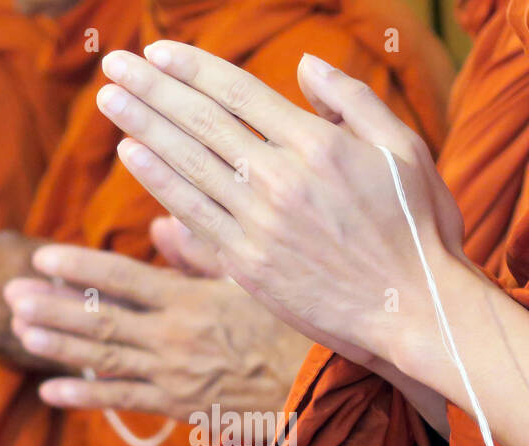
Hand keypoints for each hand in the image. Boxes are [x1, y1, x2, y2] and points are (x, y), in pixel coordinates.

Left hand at [5, 243, 310, 418]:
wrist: (322, 390)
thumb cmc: (295, 327)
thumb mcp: (255, 279)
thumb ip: (204, 252)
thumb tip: (161, 224)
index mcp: (191, 300)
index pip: (123, 278)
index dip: (78, 268)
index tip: (42, 257)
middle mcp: (174, 338)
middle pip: (100, 320)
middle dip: (51, 306)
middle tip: (10, 294)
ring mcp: (173, 376)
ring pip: (103, 359)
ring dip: (57, 344)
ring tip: (19, 331)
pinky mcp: (180, 407)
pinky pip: (124, 401)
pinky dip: (85, 395)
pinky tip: (51, 390)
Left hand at [94, 43, 465, 372]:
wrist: (415, 309)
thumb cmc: (419, 228)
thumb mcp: (405, 148)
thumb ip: (354, 101)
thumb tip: (305, 65)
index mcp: (319, 144)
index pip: (238, 92)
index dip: (193, 68)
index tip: (158, 53)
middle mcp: (282, 179)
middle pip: (202, 122)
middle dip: (153, 89)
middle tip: (115, 64)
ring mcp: (261, 225)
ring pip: (189, 164)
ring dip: (143, 127)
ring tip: (110, 100)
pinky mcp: (249, 265)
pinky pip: (194, 215)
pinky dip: (160, 183)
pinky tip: (132, 156)